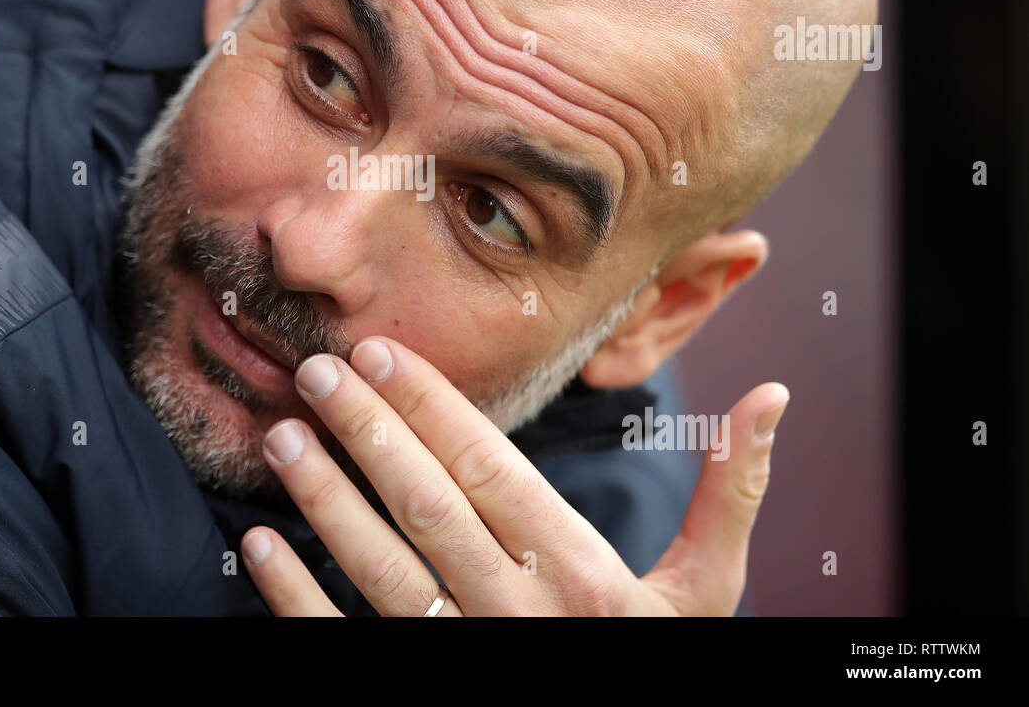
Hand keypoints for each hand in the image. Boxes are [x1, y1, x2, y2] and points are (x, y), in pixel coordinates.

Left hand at [240, 337, 787, 615]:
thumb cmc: (656, 665)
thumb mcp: (706, 595)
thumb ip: (731, 498)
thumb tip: (771, 399)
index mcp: (584, 575)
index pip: (495, 472)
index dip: (435, 409)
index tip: (384, 354)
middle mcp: (519, 612)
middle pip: (429, 508)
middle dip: (369, 433)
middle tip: (317, 371)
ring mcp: (464, 655)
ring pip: (383, 570)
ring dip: (325, 503)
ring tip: (283, 437)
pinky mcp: (420, 687)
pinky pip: (345, 644)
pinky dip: (297, 599)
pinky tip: (257, 548)